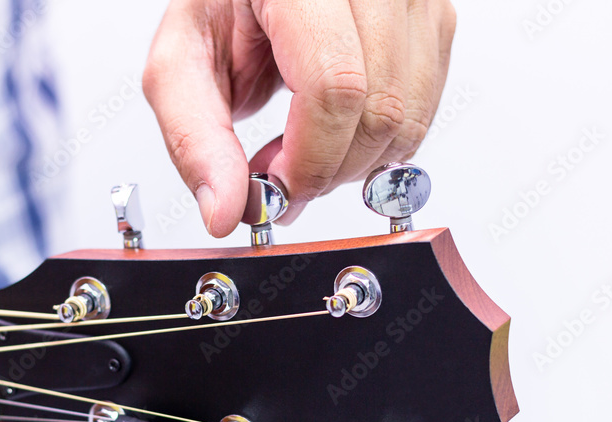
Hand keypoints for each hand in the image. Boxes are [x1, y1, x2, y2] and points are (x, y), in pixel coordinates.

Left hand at [143, 0, 455, 236]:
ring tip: (301, 145)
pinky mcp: (431, 19)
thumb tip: (227, 211)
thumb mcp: (180, 67)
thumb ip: (195, 140)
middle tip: (282, 174)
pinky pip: (422, 111)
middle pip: (380, 109)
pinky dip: (377, 144)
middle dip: (330, 169)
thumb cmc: (218, 8)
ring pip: (408, 117)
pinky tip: (333, 128)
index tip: (278, 189)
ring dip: (354, 162)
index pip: (335, 85)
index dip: (311, 157)